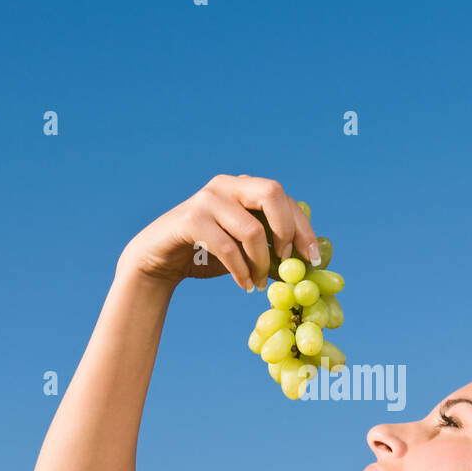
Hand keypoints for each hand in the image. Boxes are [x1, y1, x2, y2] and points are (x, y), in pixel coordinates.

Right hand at [116, 174, 320, 290]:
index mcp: (243, 186)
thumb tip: (310, 265)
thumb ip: (273, 251)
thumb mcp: (246, 251)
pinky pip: (228, 247)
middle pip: (272, 193)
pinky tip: (244, 285)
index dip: (303, 227)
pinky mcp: (191, 219)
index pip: (283, 197)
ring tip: (259, 283)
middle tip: (287, 263)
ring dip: (261, 263)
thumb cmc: (206, 255)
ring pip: (252, 228)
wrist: (159, 260)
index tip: (313, 259)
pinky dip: (241, 271)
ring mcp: (208, 199)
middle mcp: (227, 185)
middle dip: (286, 231)